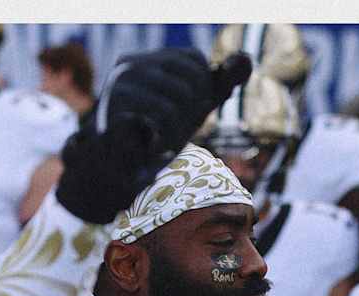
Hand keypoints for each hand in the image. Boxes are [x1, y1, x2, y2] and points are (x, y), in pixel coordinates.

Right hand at [55, 49, 251, 223]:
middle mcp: (128, 65)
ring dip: (177, 132)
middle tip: (171, 132)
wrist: (114, 173)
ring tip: (161, 142)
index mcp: (147, 59)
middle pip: (189, 83)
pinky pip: (157, 123)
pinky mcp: (112, 114)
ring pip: (175, 104)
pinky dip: (162, 141)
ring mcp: (117, 89)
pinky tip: (152, 147)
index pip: (196, 62)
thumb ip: (220, 82)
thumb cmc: (156, 137)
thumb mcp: (194, 107)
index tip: (187, 114)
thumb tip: (245, 59)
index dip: (203, 92)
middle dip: (191, 114)